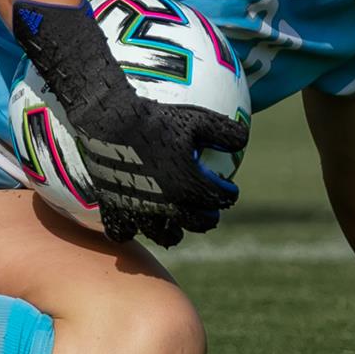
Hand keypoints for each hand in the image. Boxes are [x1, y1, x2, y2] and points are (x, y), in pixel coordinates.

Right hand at [12, 0, 248, 244]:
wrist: (111, 119)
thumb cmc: (156, 118)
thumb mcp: (198, 119)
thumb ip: (225, 133)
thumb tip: (243, 141)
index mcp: (190, 186)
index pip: (220, 198)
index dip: (228, 194)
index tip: (229, 189)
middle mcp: (168, 205)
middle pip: (197, 223)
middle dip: (207, 218)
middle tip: (209, 212)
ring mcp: (140, 210)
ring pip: (163, 235)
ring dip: (173, 232)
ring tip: (175, 226)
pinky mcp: (113, 208)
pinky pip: (123, 232)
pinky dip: (130, 231)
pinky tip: (134, 222)